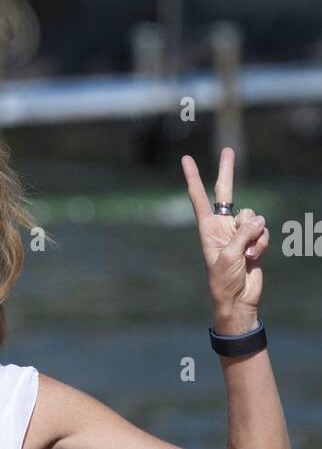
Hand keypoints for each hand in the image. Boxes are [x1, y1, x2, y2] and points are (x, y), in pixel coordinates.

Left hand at [182, 148, 268, 332]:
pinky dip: (262, 243)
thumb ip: (243, 233)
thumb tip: (258, 219)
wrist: (237, 299)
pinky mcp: (253, 240)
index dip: (193, 177)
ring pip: (253, 216)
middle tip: (228, 149)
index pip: (198, 197)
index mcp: (207, 228)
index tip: (185, 159)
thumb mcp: (229, 254)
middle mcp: (222, 226)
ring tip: (246, 253)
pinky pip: (263, 231)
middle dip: (227, 171)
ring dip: (254, 234)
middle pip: (226, 193)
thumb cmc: (224, 279)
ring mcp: (239, 232)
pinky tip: (254, 257)